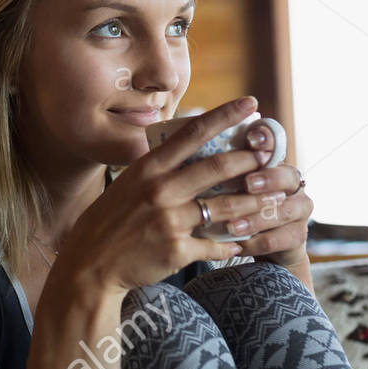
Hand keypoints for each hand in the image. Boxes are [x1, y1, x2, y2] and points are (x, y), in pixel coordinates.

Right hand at [52, 96, 288, 299]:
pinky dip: (232, 244)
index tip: (251, 103)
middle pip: (218, 167)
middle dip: (252, 160)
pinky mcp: (177, 251)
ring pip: (227, 207)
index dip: (225, 115)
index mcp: (148, 169)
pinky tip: (243, 243)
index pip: (192, 133)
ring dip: (256, 203)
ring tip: (277, 199)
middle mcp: (160, 190)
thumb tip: (189, 151)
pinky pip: (216, 245)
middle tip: (272, 157)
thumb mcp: (128, 185)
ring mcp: (169, 221)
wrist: (90, 265)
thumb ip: (158, 170)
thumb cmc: (110, 222)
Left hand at [222, 149, 312, 264]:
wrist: (258, 243)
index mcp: (274, 164)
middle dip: (268, 178)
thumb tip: (183, 144)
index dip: (267, 139)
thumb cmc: (234, 207)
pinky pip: (281, 239)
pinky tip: (239, 246)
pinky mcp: (298, 235)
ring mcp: (299, 209)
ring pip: (284, 211)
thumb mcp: (223, 186)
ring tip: (232, 225)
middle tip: (248, 183)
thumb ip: (215, 169)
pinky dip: (257, 243)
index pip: (275, 145)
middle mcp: (291, 183)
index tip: (251, 139)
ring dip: (257, 218)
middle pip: (288, 176)